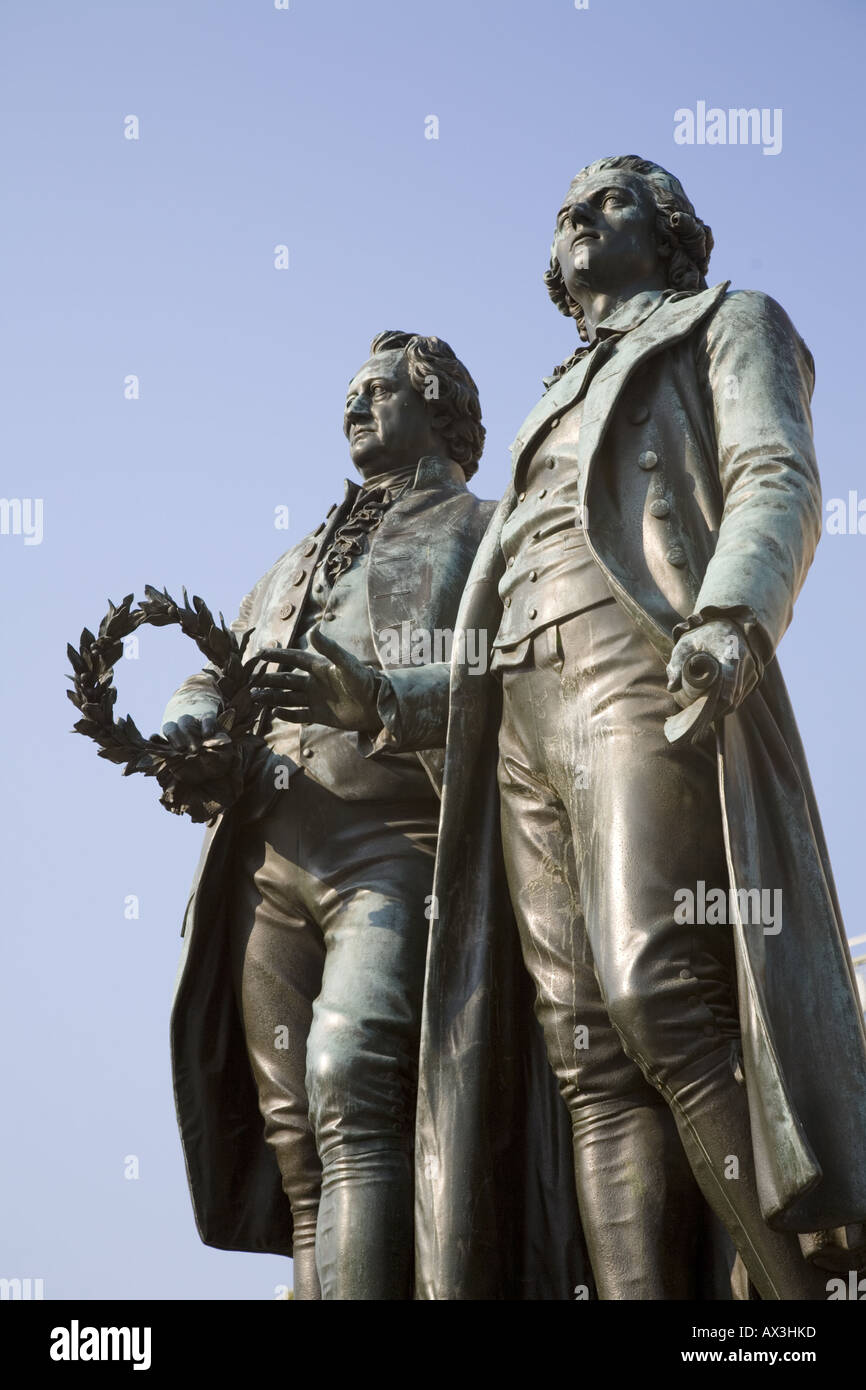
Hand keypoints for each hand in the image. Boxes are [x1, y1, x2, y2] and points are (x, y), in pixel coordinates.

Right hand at [158, 711, 237, 788]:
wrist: (205, 774)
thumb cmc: (217, 763)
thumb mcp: (221, 761)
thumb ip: (215, 757)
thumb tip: (207, 753)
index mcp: (208, 728)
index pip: (207, 719)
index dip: (207, 724)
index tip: (208, 734)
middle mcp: (191, 729)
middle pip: (186, 721)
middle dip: (188, 733)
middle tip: (194, 749)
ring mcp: (178, 737)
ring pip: (171, 727)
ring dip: (173, 735)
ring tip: (180, 749)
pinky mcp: (167, 748)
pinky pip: (158, 740)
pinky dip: (155, 740)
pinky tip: (154, 740)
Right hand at [253, 626, 381, 731]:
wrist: (378, 706)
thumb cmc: (364, 681)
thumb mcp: (346, 664)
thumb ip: (329, 648)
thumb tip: (312, 630)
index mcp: (320, 667)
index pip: (294, 659)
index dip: (278, 655)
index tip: (260, 653)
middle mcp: (315, 682)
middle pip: (286, 680)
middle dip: (269, 680)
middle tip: (250, 682)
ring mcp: (316, 699)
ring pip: (288, 697)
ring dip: (272, 697)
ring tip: (255, 698)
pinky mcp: (319, 715)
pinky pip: (298, 714)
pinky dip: (286, 714)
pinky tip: (274, 713)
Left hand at [666, 619, 757, 719]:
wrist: (727, 623)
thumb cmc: (704, 634)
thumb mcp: (686, 644)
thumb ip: (676, 664)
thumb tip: (671, 688)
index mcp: (732, 652)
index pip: (731, 680)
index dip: (722, 698)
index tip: (708, 710)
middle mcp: (747, 662)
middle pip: (735, 696)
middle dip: (717, 710)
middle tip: (698, 718)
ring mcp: (753, 670)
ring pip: (739, 698)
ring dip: (723, 709)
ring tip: (703, 715)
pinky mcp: (754, 676)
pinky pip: (742, 695)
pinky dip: (729, 703)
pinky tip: (715, 708)